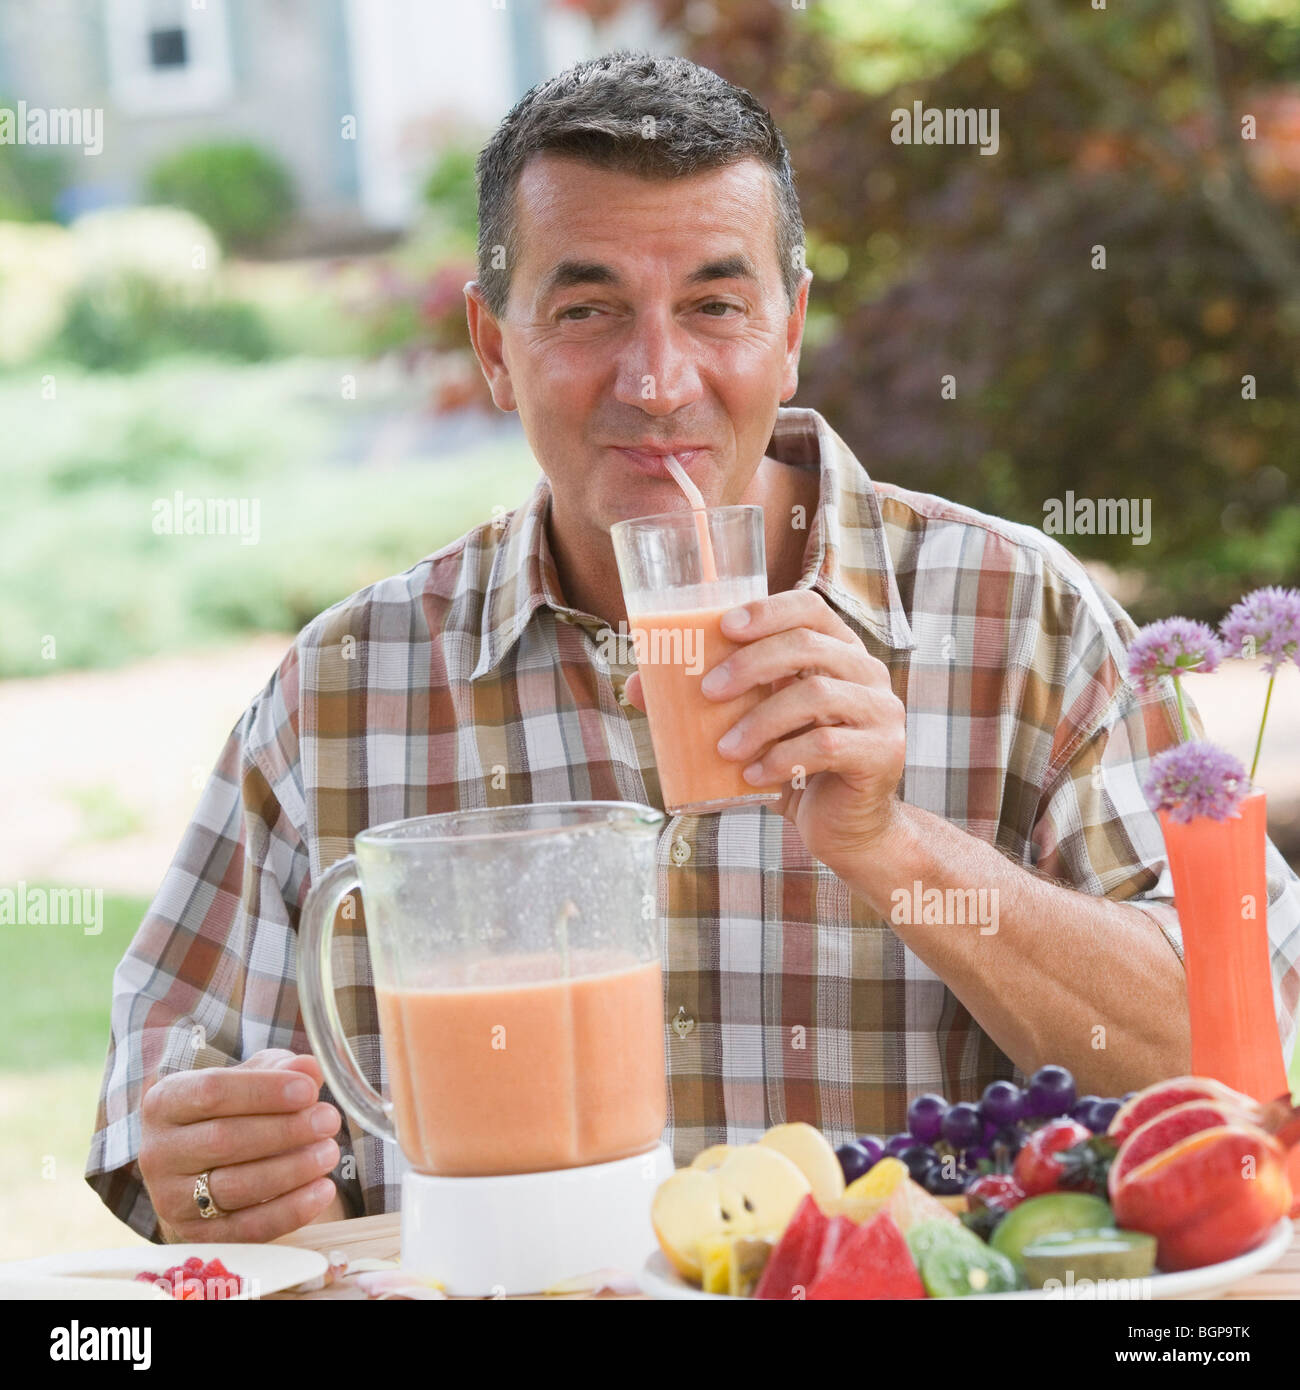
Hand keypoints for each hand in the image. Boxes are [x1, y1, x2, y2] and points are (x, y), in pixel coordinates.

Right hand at [139, 1048, 343, 1243]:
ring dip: (291, 1170)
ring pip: (234, 1186)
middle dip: (284, 1130)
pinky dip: (289, 1210)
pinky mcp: (195, 1234)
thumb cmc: (235, 1105)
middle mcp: (158, 1152)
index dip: (263, 1091)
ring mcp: (171, 1198)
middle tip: (329, 1121)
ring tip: (329, 1152)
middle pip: (224, 1140)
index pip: (211, 1092)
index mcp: (166, 1101)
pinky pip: (246, 1228)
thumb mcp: (254, 1075)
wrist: (209, 1158)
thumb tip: (309, 1070)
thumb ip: (280, 1068)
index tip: (308, 1091)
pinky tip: (322, 1190)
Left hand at [623, 590, 906, 873]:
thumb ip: (709, 705)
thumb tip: (635, 686)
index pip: (809, 608)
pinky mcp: (882, 754)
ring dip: (759, 721)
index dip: (768, 611)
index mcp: (838, 652)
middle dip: (751, 664)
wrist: (848, 830)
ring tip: (723, 749)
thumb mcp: (752, 729)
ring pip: (816, 695)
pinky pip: (828, 746)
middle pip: (808, 645)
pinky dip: (782, 759)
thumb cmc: (795, 770)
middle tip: (707, 693)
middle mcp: (866, 673)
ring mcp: (880, 712)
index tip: (724, 627)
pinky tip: (753, 776)